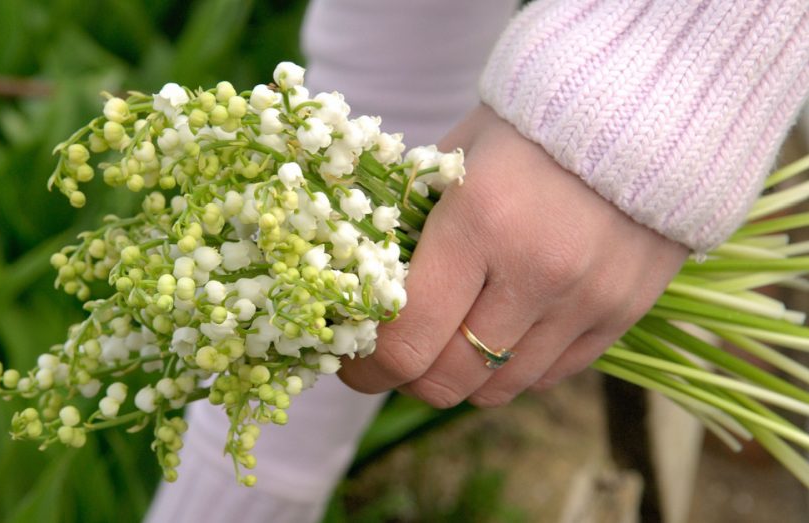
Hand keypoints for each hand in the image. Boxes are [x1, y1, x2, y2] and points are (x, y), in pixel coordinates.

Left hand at [338, 105, 688, 407]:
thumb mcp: (451, 162)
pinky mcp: (622, 315)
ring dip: (460, 377)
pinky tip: (500, 332)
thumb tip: (368, 292)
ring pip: (499, 389)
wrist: (642, 108)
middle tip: (394, 356)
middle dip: (406, 379)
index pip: (407, 339)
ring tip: (447, 344)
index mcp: (478, 223)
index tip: (352, 363)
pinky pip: (549, 376)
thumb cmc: (528, 127)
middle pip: (449, 380)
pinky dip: (513, 368)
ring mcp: (586, 301)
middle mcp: (535, 273)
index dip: (367, 367)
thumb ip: (408, 229)